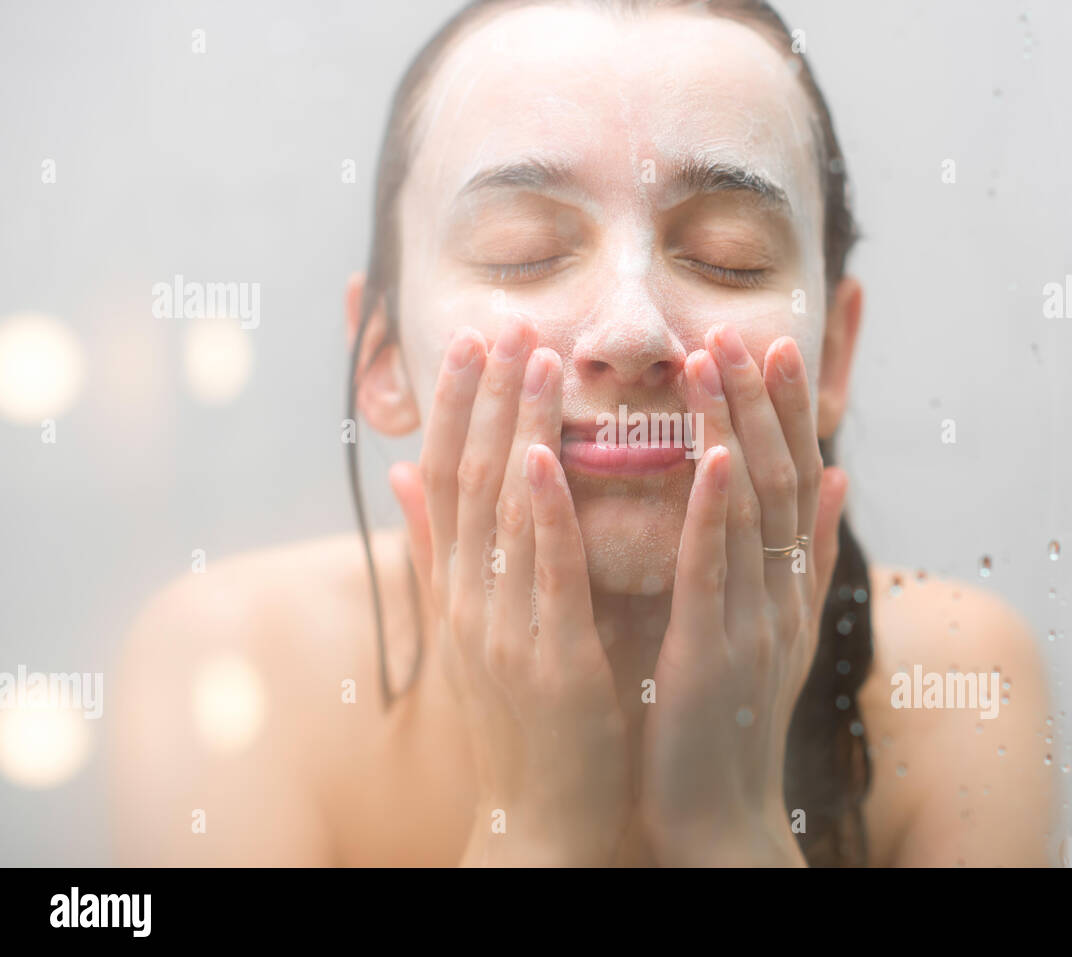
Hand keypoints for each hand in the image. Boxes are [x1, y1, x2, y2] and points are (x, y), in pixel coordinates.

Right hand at [389, 316, 630, 865]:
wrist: (538, 813)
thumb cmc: (517, 714)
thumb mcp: (469, 627)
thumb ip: (440, 551)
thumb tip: (407, 475)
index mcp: (455, 589)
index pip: (447, 478)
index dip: (458, 407)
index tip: (472, 340)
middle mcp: (467, 600)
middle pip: (469, 480)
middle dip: (485, 398)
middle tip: (504, 324)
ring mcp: (502, 630)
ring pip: (505, 514)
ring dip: (517, 431)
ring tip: (535, 359)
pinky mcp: (550, 663)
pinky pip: (545, 577)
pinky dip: (545, 516)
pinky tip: (551, 458)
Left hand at [639, 325, 847, 865]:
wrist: (718, 817)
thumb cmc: (729, 721)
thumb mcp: (776, 628)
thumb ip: (806, 554)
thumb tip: (840, 478)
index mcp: (787, 587)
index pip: (795, 481)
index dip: (786, 412)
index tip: (774, 345)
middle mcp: (781, 595)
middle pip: (782, 479)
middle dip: (764, 403)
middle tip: (747, 330)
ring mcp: (754, 622)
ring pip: (750, 510)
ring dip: (735, 432)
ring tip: (716, 362)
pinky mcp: (713, 654)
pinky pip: (715, 572)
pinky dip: (713, 513)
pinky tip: (705, 459)